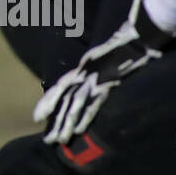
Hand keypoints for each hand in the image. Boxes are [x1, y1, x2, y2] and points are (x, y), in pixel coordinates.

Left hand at [33, 0, 167, 143]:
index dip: (49, 102)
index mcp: (84, 67)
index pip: (62, 87)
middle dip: (55, 120)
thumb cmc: (125, 44)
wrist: (137, 34)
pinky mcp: (107, 83)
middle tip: (47, 140)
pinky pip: (94, 103)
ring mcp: (94, 78)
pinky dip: (85, 116)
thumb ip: (98, 68)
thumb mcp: (106, 56)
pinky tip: (78, 130)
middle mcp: (85, 73)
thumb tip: (96, 81)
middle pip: (65, 100)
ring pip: (75, 104)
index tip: (38, 116)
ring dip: (66, 123)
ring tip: (58, 139)